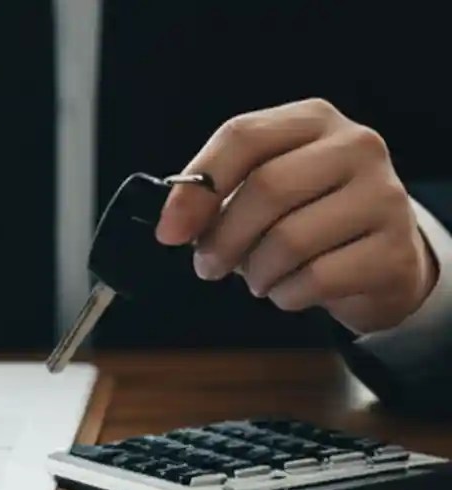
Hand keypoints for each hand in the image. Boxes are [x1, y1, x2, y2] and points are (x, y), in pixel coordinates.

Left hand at [156, 97, 437, 334]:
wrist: (382, 259)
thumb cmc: (308, 219)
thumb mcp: (265, 192)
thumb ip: (219, 195)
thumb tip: (175, 223)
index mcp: (314, 120)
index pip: (243, 135)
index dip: (197, 186)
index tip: (170, 230)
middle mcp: (356, 146)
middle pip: (266, 188)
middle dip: (222, 238)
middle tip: (208, 266)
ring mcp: (384, 195)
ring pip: (290, 239)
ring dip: (256, 273)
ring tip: (259, 277)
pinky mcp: (394, 250)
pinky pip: (317, 279)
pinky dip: (288, 294)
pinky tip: (291, 289)